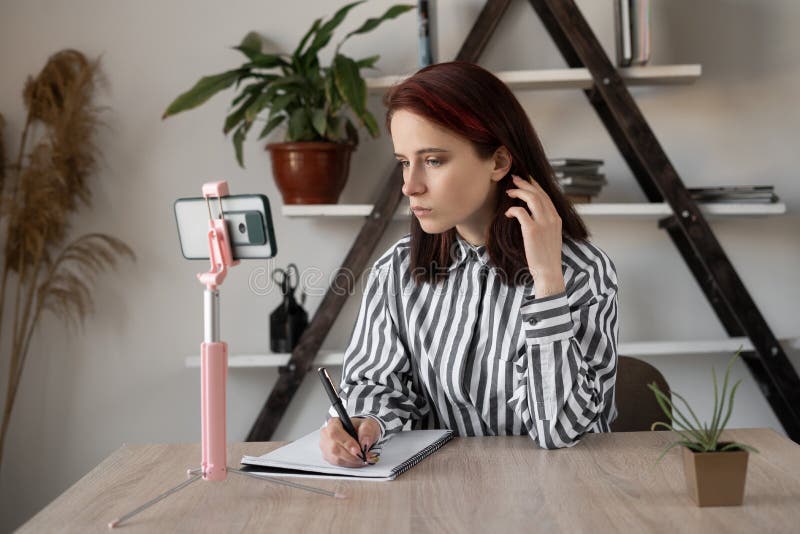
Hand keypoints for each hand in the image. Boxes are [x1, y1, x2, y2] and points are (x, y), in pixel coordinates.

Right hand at [319, 417, 380, 467]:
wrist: (360, 434)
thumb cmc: (361, 428)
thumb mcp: (367, 424)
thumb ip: (366, 431)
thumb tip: (364, 442)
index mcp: (334, 423)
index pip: (335, 432)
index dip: (346, 442)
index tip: (358, 450)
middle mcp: (326, 434)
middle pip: (334, 448)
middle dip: (351, 455)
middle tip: (364, 456)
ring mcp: (326, 446)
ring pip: (336, 458)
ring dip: (352, 461)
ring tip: (364, 458)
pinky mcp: (328, 456)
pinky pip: (338, 464)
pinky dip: (350, 464)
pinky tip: (358, 460)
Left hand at [504, 174, 565, 296]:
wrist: (548, 271)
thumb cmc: (546, 256)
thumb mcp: (550, 235)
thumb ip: (545, 222)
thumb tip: (530, 213)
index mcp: (557, 218)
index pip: (546, 195)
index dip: (534, 185)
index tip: (525, 180)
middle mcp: (552, 218)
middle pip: (538, 193)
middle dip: (525, 183)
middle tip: (514, 179)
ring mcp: (543, 224)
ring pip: (531, 198)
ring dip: (519, 192)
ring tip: (509, 192)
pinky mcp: (532, 231)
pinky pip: (520, 212)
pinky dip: (513, 210)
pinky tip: (508, 213)